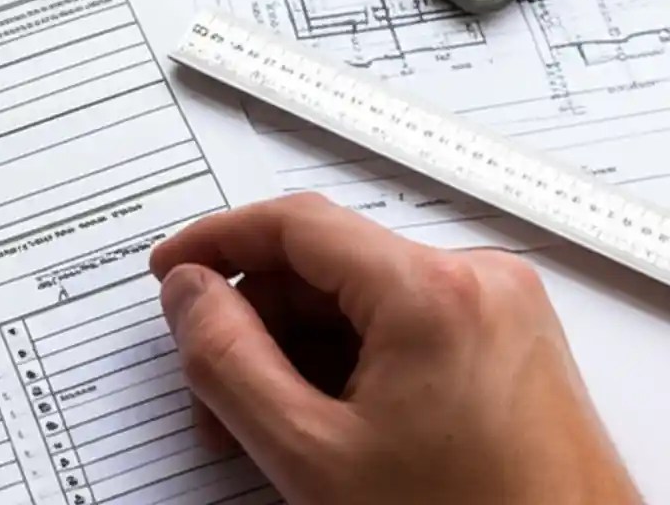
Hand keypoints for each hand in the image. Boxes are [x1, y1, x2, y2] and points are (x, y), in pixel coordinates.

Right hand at [151, 193, 639, 504]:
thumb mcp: (312, 455)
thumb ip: (227, 361)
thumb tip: (189, 293)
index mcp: (435, 292)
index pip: (296, 224)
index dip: (216, 242)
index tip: (172, 270)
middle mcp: (480, 284)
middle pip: (326, 269)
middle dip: (256, 327)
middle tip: (212, 390)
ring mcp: (501, 314)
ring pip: (361, 305)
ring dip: (298, 356)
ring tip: (266, 430)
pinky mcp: (508, 346)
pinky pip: (403, 330)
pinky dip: (350, 368)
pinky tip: (323, 429)